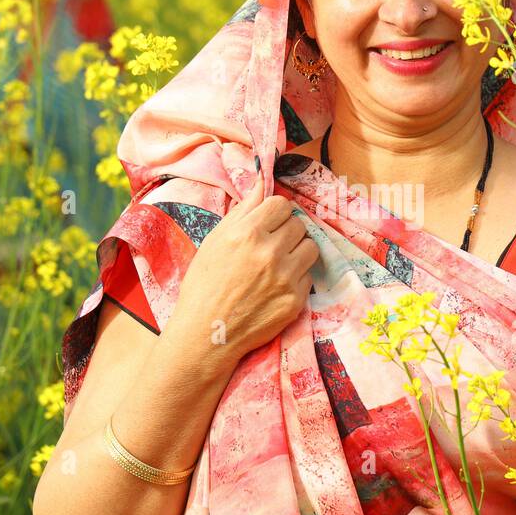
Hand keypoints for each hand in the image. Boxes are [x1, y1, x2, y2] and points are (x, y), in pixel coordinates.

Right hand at [172, 173, 320, 360]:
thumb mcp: (215, 240)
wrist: (206, 332)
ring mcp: (285, 277)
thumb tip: (262, 182)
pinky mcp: (295, 300)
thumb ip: (243, 210)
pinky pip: (309, 276)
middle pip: (299, 224)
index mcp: (247, 233)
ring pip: (311, 248)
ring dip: (298, 252)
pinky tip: (277, 286)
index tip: (268, 224)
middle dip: (287, 232)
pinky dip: (297, 279)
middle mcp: (269, 252)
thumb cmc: (205, 284)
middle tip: (271, 247)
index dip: (275, 213)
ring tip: (279, 264)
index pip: (282, 204)